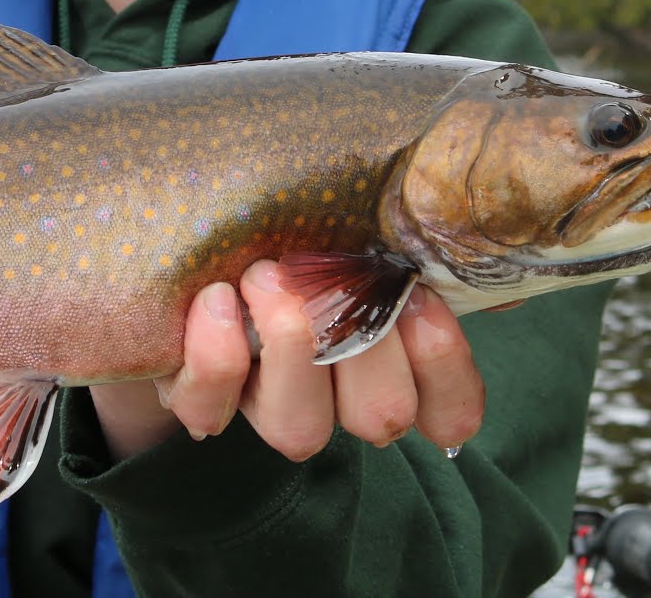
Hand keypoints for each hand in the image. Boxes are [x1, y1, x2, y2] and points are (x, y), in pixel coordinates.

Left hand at [89, 259, 483, 460]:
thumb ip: (409, 234)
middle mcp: (329, 396)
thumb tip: (468, 227)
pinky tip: (216, 296)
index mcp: (381, 361)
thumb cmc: (284, 226)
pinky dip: (217, 350)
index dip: (448, 372)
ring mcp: (261, 404)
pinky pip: (209, 405)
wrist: (182, 242)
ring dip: (290, 344)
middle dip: (366, 342)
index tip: (424, 305)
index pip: (448, 411)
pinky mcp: (196, 397)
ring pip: (300, 428)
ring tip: (266, 275)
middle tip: (335, 271)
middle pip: (381, 413)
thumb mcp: (352, 222)